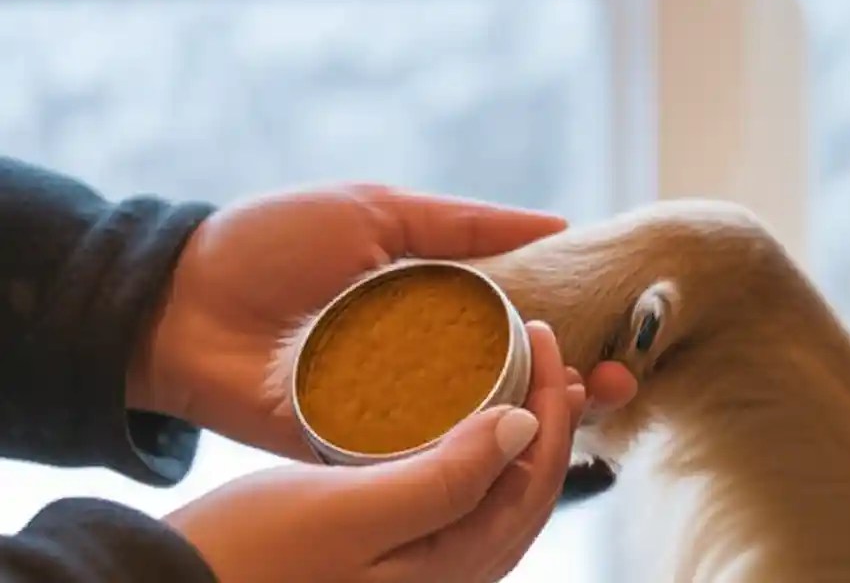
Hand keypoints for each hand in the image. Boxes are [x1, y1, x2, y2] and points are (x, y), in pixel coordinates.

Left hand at [130, 184, 636, 459]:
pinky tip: (511, 446)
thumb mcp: (376, 211)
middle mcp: (421, 358)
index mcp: (432, 303)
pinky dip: (466, 452)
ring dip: (533, 422)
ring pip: (477, 423)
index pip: (521, 323)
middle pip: (513, 381)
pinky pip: (421, 453)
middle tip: (616, 386)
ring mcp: (392, 406)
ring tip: (580, 412)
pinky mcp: (356, 447)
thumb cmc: (271, 243)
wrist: (176, 299)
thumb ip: (464, 223)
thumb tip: (559, 223)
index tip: (621, 340)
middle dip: (570, 387)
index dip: (573, 333)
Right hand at [169, 324, 585, 582]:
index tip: (543, 335)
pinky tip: (465, 418)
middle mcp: (449, 574)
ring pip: (500, 492)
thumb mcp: (349, 512)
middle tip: (548, 348)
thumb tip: (523, 427)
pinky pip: (463, 497)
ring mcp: (422, 568)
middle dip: (553, 415)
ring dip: (522, 433)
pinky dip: (480, 451)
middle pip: (530, 486)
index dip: (554, 405)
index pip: (535, 477)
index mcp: (452, 566)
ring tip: (522, 374)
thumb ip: (445, 478)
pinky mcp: (392, 554)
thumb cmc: (250, 554)